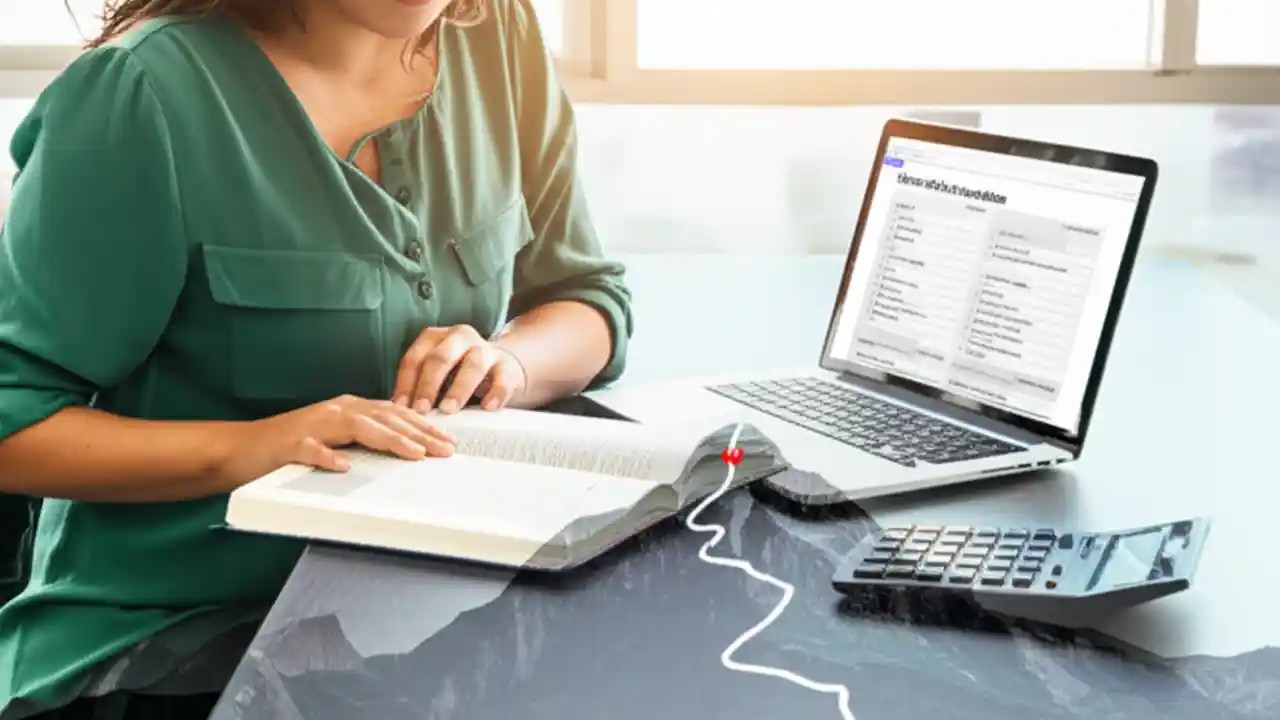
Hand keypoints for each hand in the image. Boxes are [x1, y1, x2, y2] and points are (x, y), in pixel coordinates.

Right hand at [238, 394, 456, 473]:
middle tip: (444, 450)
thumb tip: (406, 447)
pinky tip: (344, 467)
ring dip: (388, 440)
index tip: (448, 441)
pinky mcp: (290, 444)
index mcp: (349, 408)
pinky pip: (311, 450)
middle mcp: (336, 410)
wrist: (243, 448)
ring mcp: (313, 425)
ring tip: (413, 454)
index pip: (394, 414)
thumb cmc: (294, 447)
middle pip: (384, 418)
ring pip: (357, 427)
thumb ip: (366, 437)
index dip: (423, 426)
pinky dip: (328, 457)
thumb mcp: (337, 437)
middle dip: (418, 434)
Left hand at [392, 325, 527, 413]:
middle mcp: (460, 337)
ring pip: (473, 365)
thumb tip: (396, 412)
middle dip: (428, 385)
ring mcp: (486, 350)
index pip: (415, 358)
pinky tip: (488, 407)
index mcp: (435, 337)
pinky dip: (496, 392)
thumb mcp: (435, 373)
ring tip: (448, 410)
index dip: (406, 383)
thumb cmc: (457, 374)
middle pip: (441, 358)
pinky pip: (503, 378)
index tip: (401, 408)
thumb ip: (417, 387)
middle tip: (421, 410)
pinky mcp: (507, 366)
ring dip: (459, 389)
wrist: (500, 367)